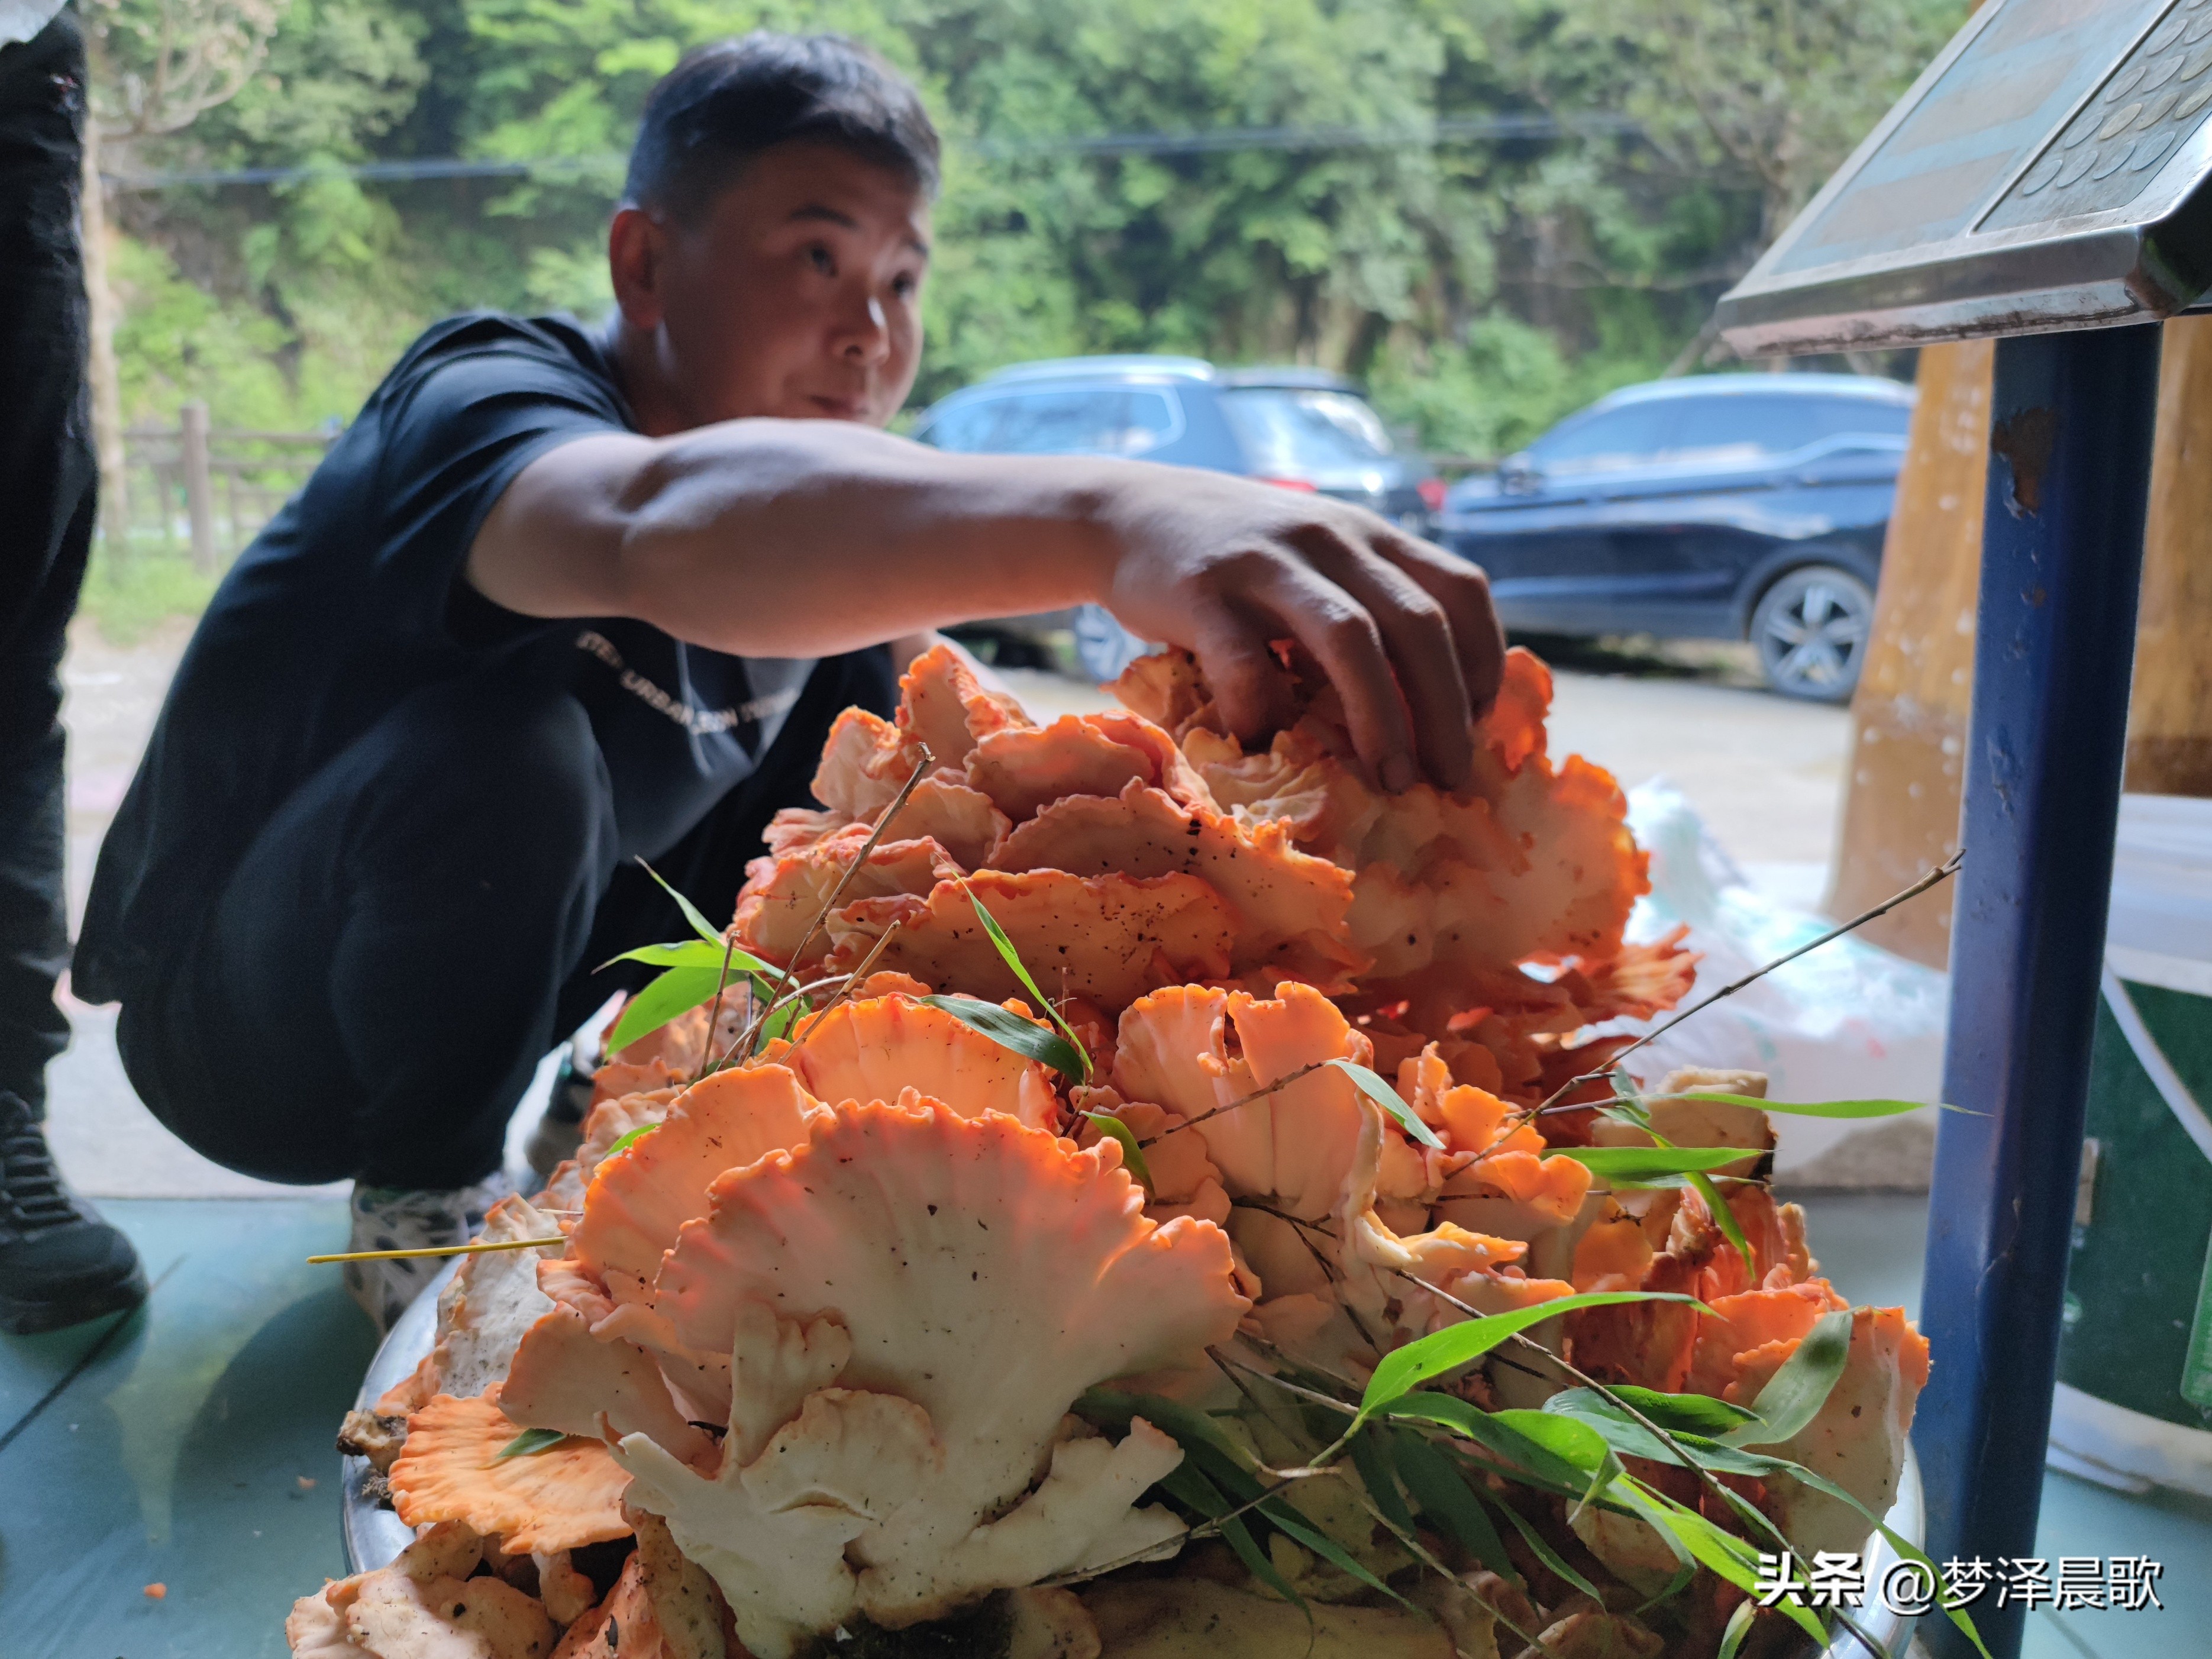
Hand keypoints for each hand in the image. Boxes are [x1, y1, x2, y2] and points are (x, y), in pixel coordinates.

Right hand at [1095, 469, 1503, 793]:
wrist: (1128, 513)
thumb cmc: (1236, 555)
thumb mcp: (1318, 556)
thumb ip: (1368, 601)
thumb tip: (1429, 704)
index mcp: (1370, 534)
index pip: (1461, 589)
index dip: (1484, 662)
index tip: (1480, 724)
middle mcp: (1331, 539)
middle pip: (1417, 624)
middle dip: (1445, 711)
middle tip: (1449, 777)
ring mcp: (1268, 562)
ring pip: (1351, 639)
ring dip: (1381, 719)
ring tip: (1390, 781)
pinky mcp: (1204, 591)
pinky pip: (1246, 662)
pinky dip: (1264, 712)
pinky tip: (1267, 747)